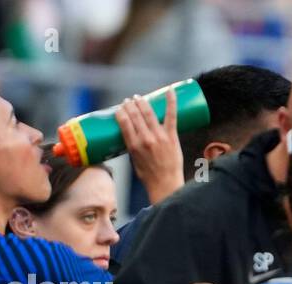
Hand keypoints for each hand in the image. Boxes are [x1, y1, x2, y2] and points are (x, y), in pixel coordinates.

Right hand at [117, 88, 183, 204]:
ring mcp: (159, 137)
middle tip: (129, 101)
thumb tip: (130, 135)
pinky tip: (169, 90)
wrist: (166, 184)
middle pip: (135, 114)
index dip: (121, 111)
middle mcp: (145, 139)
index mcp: (133, 145)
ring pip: (148, 113)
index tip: (120, 108)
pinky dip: (171, 101)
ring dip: (142, 102)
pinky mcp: (171, 137)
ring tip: (139, 98)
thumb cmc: (149, 175)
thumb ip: (132, 146)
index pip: (124, 121)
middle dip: (130, 105)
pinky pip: (171, 115)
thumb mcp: (134, 160)